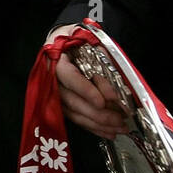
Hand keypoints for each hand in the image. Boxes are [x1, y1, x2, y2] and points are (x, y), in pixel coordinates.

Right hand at [47, 23, 128, 140]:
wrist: (60, 43)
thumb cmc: (74, 40)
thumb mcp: (87, 40)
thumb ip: (101, 57)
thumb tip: (113, 87)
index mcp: (57, 61)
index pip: (70, 78)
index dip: (86, 91)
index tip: (103, 102)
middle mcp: (52, 81)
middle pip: (74, 101)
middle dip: (99, 114)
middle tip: (120, 118)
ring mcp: (56, 96)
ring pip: (76, 114)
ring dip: (99, 124)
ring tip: (120, 128)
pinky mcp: (62, 107)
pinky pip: (77, 120)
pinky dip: (94, 128)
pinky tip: (109, 132)